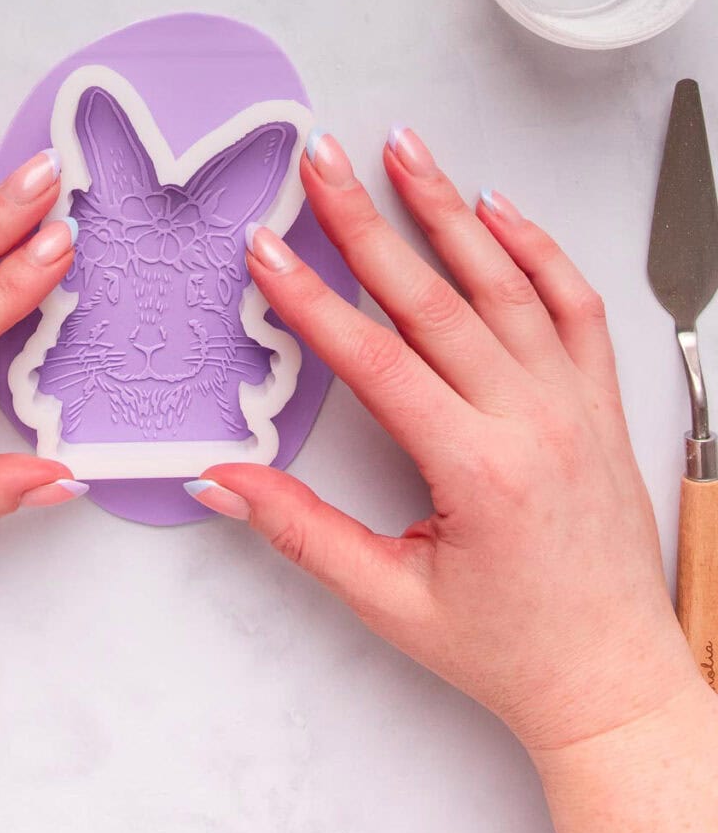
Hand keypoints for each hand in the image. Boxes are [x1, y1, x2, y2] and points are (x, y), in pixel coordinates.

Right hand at [187, 127, 717, 832]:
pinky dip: (537, 248)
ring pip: (507, 283)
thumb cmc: (508, 652)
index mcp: (478, 471)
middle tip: (322, 160)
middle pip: (435, 298)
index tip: (267, 248)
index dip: (311, 299)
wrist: (612, 683)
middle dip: (366, 220)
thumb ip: (300, 532)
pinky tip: (497, 207)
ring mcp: (575, 405)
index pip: (376, 361)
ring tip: (403, 149)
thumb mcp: (390, 600)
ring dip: (448, 209)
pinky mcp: (600, 403)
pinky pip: (575, 305)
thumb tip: (220, 482)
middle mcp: (534, 422)